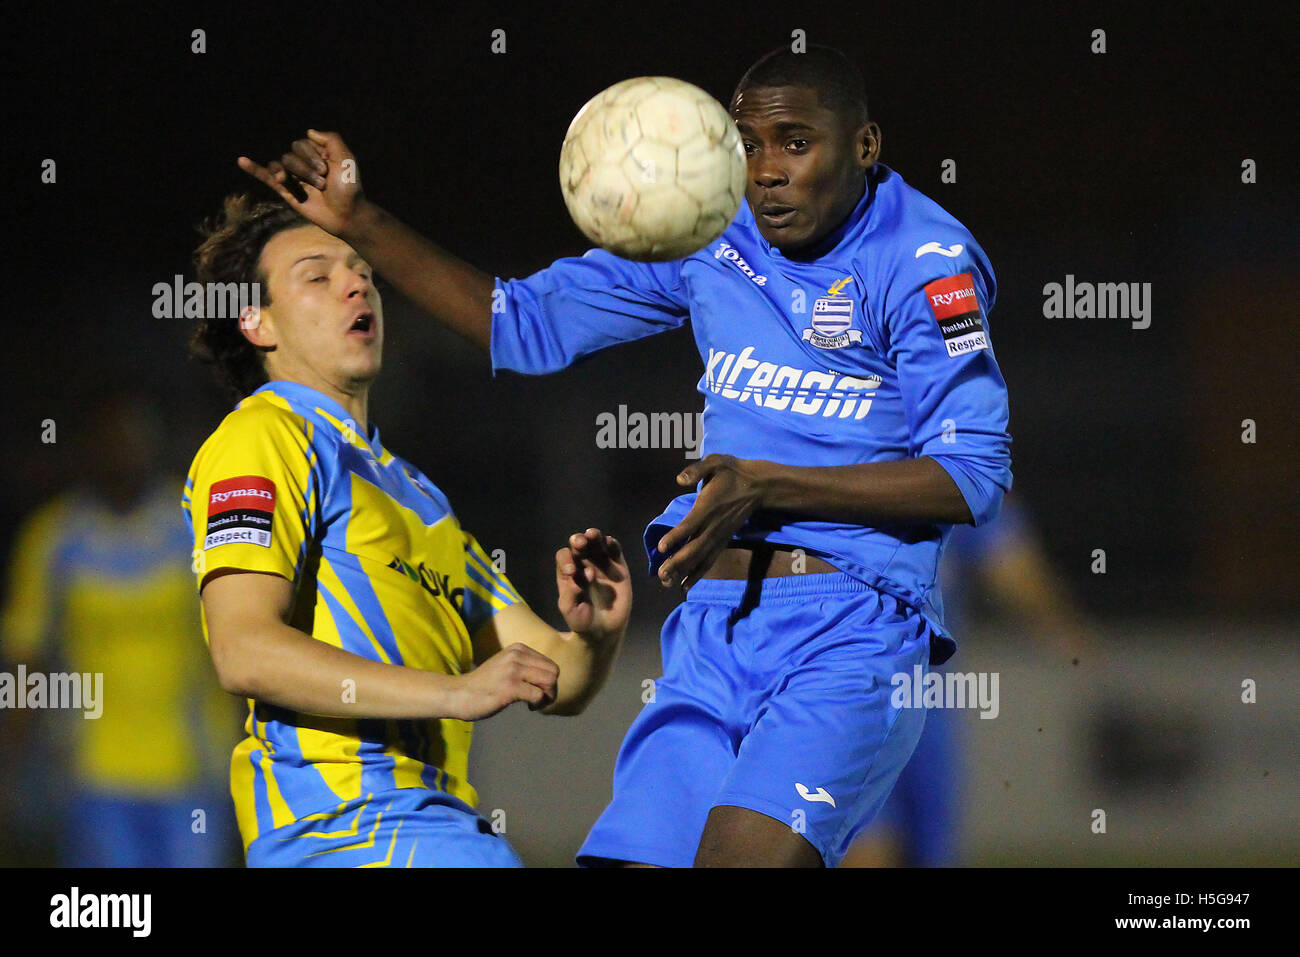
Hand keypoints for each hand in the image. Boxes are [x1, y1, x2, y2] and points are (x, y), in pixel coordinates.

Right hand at [237, 129, 367, 235]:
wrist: (347, 215)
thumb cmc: (349, 188)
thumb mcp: (345, 158)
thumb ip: (330, 139)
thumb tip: (308, 131)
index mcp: (317, 154)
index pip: (302, 143)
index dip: (311, 155)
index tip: (328, 169)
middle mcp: (304, 164)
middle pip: (290, 154)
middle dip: (306, 168)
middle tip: (323, 183)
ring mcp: (294, 178)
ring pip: (281, 165)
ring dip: (296, 175)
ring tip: (311, 188)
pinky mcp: (287, 192)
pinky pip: (266, 177)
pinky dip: (253, 169)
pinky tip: (241, 160)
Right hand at [450, 643, 558, 719]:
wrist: (459, 694)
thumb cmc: (484, 685)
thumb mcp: (506, 666)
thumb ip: (526, 666)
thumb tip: (551, 677)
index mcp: (518, 648)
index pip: (550, 663)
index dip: (549, 681)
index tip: (536, 690)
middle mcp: (517, 655)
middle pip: (554, 671)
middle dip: (551, 689)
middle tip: (540, 700)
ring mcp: (513, 670)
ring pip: (550, 681)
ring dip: (547, 697)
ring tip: (535, 703)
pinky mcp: (510, 687)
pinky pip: (538, 695)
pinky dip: (538, 704)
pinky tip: (529, 707)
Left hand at [556, 528, 630, 639]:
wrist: (603, 631)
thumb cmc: (582, 621)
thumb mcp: (571, 610)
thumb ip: (570, 593)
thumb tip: (578, 573)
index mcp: (568, 572)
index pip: (564, 557)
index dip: (566, 560)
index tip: (572, 571)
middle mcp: (583, 564)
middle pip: (579, 545)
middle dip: (578, 541)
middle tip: (580, 544)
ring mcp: (601, 563)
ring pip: (596, 543)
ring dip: (593, 536)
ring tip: (592, 536)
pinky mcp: (618, 566)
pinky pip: (614, 550)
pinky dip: (611, 543)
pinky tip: (609, 543)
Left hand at [656, 455, 766, 588]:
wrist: (759, 486)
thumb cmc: (733, 472)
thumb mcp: (716, 462)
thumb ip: (697, 470)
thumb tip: (680, 479)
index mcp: (708, 507)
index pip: (691, 524)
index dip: (676, 536)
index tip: (661, 547)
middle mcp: (713, 525)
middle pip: (694, 548)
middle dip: (677, 562)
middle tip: (661, 574)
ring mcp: (720, 536)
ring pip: (701, 558)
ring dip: (684, 572)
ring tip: (666, 583)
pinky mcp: (723, 541)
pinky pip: (709, 560)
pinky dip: (697, 574)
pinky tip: (685, 585)